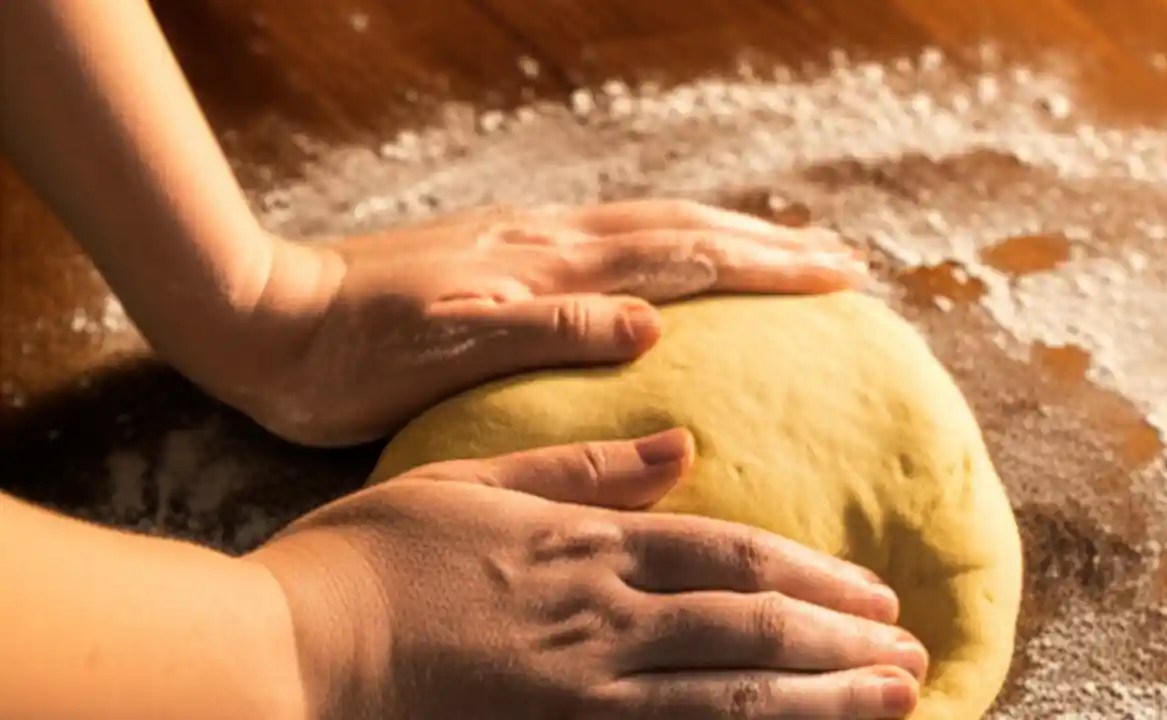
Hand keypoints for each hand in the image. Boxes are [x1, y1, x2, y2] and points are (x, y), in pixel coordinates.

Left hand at [217, 200, 863, 445]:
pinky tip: (671, 260)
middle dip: (768, 245)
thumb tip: (653, 319)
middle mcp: (548, 242)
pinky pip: (611, 240)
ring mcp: (525, 242)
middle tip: (842, 260)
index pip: (683, 259)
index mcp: (548, 266)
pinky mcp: (501, 254)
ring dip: (727, 237)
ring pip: (651, 227)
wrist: (262, 318)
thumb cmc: (349, 356)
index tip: (839, 275)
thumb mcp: (446, 352)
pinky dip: (668, 245)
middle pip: (683, 229)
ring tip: (779, 251)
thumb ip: (549, 329)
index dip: (766, 267)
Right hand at [248, 430, 925, 719]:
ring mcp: (582, 691)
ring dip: (821, 702)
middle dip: (842, 646)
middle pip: (750, 629)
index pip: (730, 558)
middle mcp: (600, 619)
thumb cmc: (371, 558)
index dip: (814, 577)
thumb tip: (679, 444)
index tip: (875, 594)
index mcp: (584, 545)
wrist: (290, 652)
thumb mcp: (473, 479)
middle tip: (913, 659)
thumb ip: (580, 462)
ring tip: (892, 704)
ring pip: (730, 697)